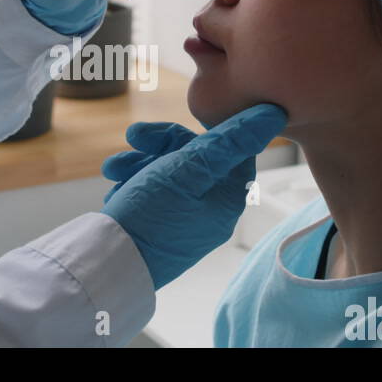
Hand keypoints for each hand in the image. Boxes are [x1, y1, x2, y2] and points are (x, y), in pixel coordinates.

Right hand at [100, 104, 288, 288]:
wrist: (108, 266)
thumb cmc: (150, 217)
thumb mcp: (188, 169)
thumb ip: (229, 141)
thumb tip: (272, 115)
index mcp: (227, 198)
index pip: (231, 148)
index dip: (203, 130)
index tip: (170, 126)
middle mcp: (211, 210)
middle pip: (196, 157)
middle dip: (160, 144)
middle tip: (133, 137)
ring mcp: (185, 219)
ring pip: (168, 171)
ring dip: (138, 162)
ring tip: (112, 168)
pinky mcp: (161, 226)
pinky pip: (152, 192)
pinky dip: (133, 183)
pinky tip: (115, 189)